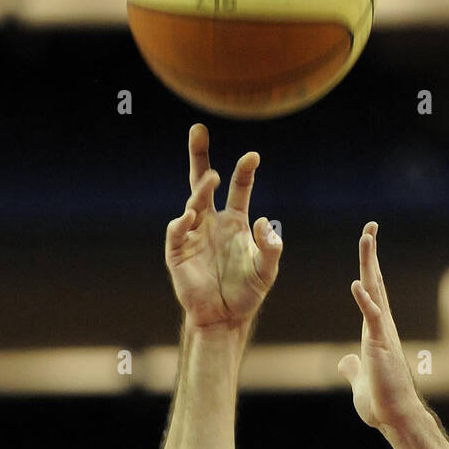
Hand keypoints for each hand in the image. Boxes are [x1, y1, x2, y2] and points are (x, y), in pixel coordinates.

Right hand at [165, 124, 282, 329]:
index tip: (252, 156)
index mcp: (234, 222)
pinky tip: (191, 215)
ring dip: (200, 190)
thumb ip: (271, 248)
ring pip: (192, 203)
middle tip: (198, 129)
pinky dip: (182, 221)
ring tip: (211, 179)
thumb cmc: (246, 293)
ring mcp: (194, 235)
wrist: (225, 318)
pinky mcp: (178, 252)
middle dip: (200, 156)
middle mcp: (212, 222)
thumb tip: (266, 222)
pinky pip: (177, 231)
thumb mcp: (267, 271)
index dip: (244, 171)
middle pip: (203, 183)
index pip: (238, 188)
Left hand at [338, 223, 419, 430]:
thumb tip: (344, 361)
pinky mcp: (381, 346)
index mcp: (374, 331)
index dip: (369, 267)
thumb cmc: (381, 401)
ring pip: (375, 291)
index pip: (371, 291)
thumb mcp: (359, 380)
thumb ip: (352, 368)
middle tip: (370, 227)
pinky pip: (373, 319)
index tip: (368, 243)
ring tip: (367, 239)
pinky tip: (356, 284)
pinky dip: (364, 301)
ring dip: (370, 264)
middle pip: (376, 282)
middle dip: (371, 254)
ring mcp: (382, 334)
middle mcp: (381, 326)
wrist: (394, 418)